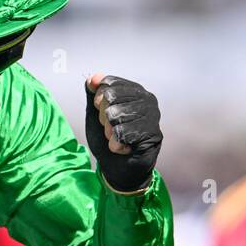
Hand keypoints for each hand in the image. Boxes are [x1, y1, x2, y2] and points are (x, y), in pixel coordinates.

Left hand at [85, 73, 161, 192]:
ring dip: (109, 132)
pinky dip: (116, 144)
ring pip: (116, 116)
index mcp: (134, 91)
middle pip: (111, 98)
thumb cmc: (106, 139)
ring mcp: (154, 117)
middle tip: (110, 129)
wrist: (116, 169)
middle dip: (103, 118)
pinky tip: (124, 148)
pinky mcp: (154, 135)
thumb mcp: (95, 114)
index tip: (99, 110)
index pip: (109, 84)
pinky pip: (123, 133)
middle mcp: (148, 100)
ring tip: (116, 139)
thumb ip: (93, 94)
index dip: (98, 100)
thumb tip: (91, 77)